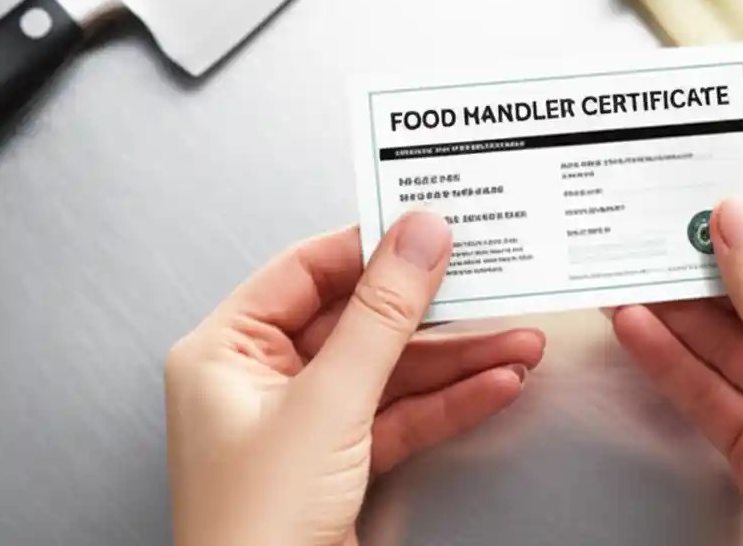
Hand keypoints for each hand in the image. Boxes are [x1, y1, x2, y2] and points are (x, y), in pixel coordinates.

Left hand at [165, 211, 545, 545]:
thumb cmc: (252, 530)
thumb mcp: (327, 404)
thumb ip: (380, 316)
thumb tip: (416, 239)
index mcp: (226, 351)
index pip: (308, 271)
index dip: (373, 246)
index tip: (431, 227)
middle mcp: (260, 382)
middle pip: (361, 322)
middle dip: (436, 314)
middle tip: (488, 284)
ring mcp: (304, 423)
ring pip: (392, 371)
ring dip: (458, 360)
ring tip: (516, 342)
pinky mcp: (341, 462)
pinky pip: (403, 415)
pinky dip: (451, 403)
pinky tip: (495, 385)